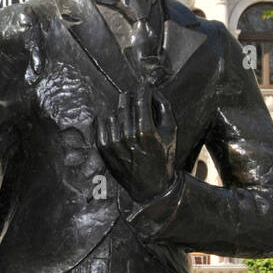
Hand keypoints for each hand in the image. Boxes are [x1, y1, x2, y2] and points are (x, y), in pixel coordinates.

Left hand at [95, 85, 176, 204]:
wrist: (151, 187)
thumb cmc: (163, 156)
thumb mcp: (171, 132)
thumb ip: (164, 107)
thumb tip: (153, 90)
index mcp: (146, 132)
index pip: (140, 101)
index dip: (143, 89)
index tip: (144, 85)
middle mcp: (128, 138)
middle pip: (125, 106)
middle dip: (130, 96)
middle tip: (133, 95)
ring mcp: (114, 145)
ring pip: (113, 115)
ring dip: (119, 109)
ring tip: (127, 113)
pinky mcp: (104, 151)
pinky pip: (101, 126)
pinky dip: (106, 120)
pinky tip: (114, 121)